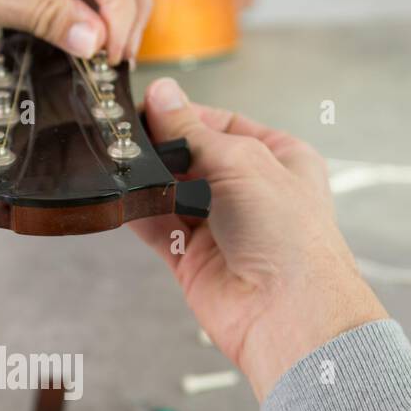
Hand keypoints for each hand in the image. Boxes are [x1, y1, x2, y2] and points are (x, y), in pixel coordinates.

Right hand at [129, 78, 388, 400]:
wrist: (287, 314)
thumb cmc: (290, 239)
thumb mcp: (242, 162)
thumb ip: (193, 132)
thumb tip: (163, 96)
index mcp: (278, 159)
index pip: (223, 125)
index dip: (187, 115)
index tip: (150, 106)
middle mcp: (249, 192)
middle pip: (193, 157)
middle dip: (163, 148)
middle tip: (127, 134)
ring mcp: (219, 227)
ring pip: (171, 192)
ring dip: (148, 180)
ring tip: (120, 162)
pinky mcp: (191, 258)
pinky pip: (156, 227)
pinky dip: (138, 212)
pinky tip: (123, 197)